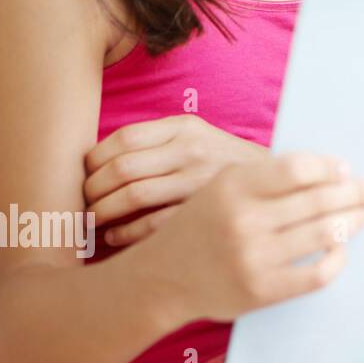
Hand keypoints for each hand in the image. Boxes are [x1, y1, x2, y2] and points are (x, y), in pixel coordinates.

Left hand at [83, 114, 268, 246]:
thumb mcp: (199, 137)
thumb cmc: (226, 165)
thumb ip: (158, 142)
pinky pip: (151, 224)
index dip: (93, 159)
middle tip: (81, 202)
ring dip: (101, 211)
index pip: (123, 138)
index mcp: (186, 127)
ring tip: (92, 220)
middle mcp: (193, 150)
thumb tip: (98, 160)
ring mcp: (200, 182)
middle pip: (121, 168)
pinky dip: (124, 232)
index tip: (83, 175)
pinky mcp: (204, 212)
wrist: (282, 185)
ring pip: (132, 195)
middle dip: (91, 189)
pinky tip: (115, 235)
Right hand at [129, 152, 363, 324]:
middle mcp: (243, 220)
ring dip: (352, 221)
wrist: (160, 279)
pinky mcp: (261, 290)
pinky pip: (317, 273)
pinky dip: (337, 260)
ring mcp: (253, 258)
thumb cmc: (203, 224)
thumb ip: (267, 178)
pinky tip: (341, 251)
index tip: (345, 168)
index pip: (296, 169)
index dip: (328, 167)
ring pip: (323, 234)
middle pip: (317, 200)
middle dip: (356, 193)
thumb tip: (331, 170)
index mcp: (233, 186)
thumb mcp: (223, 188)